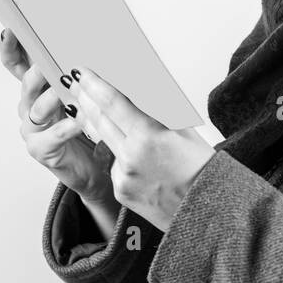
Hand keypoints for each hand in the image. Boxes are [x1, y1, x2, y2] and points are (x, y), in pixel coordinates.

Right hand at [0, 29, 114, 207]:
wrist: (93, 168)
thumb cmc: (87, 129)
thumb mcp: (82, 97)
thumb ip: (78, 77)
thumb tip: (86, 50)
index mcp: (37, 91)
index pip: (18, 67)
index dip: (11, 50)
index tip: (9, 32)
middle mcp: (30, 108)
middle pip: (26, 86)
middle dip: (35, 75)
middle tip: (45, 66)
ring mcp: (33, 129)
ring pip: (36, 110)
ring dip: (51, 100)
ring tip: (65, 94)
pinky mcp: (41, 149)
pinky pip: (51, 136)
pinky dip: (65, 127)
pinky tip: (78, 121)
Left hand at [64, 65, 214, 232]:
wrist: (206, 210)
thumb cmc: (201, 168)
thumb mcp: (185, 132)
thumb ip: (159, 112)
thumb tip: (140, 91)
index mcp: (150, 136)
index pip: (113, 103)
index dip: (94, 85)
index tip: (82, 72)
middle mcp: (132, 155)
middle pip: (100, 119)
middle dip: (87, 99)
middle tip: (76, 83)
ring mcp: (123, 175)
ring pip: (105, 142)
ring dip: (95, 122)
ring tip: (89, 106)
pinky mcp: (121, 190)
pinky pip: (115, 165)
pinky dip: (119, 155)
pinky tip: (132, 155)